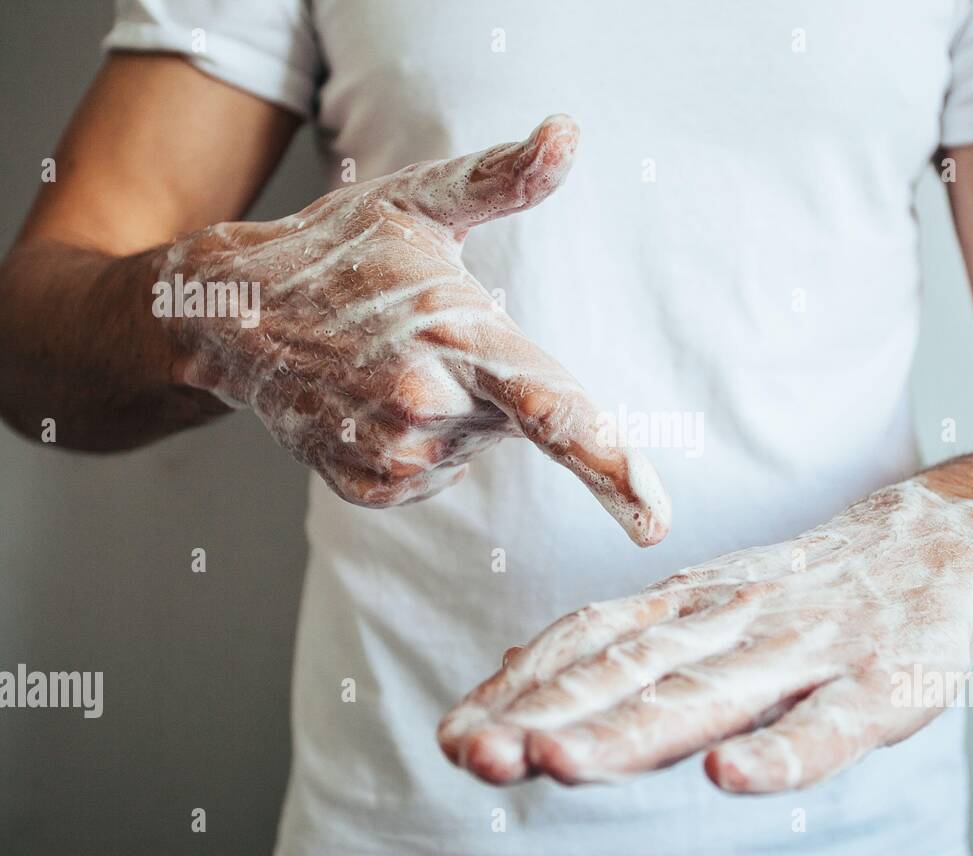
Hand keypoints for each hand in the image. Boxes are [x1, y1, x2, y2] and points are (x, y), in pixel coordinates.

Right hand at [156, 115, 668, 544]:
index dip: (611, 465)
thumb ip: (504, 176)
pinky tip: (374, 400)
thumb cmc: (340, 251)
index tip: (653, 519)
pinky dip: (425, 439)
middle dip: (496, 383)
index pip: (552, 409)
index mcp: (460, 336)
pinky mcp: (375, 487)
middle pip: (521, 419)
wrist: (232, 315)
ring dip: (457, 411)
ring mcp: (397, 454)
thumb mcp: (420, 202)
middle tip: (427, 338)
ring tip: (390, 366)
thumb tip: (569, 132)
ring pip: (479, 445)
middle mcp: (428, 406)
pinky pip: (439, 469)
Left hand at [438, 479, 972, 792]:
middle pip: (634, 676)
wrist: (933, 538)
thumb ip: (625, 642)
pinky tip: (732, 780)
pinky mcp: (889, 679)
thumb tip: (516, 673)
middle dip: (549, 716)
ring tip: (556, 761)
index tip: (455, 736)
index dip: (524, 690)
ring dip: (630, 731)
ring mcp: (809, 650)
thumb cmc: (807, 592)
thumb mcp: (708, 607)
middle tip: (474, 754)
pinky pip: (833, 722)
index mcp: (691, 614)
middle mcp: (735, 626)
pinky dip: (783, 753)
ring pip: (711, 695)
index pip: (594, 648)